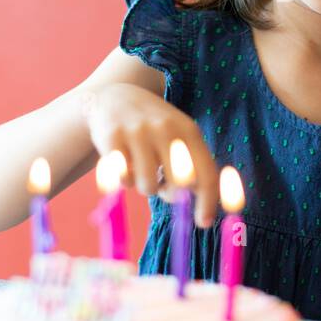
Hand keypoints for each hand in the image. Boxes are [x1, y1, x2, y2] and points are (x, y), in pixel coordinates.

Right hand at [85, 83, 219, 226]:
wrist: (113, 97)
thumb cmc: (153, 129)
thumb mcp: (179, 138)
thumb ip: (193, 168)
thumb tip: (204, 212)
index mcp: (189, 130)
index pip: (206, 174)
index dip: (208, 202)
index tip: (203, 223)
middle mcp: (165, 129)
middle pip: (179, 185)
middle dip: (172, 194)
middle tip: (164, 185)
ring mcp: (137, 132)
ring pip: (148, 187)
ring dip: (146, 186)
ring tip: (142, 167)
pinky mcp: (112, 138)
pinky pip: (123, 180)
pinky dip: (124, 179)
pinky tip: (124, 162)